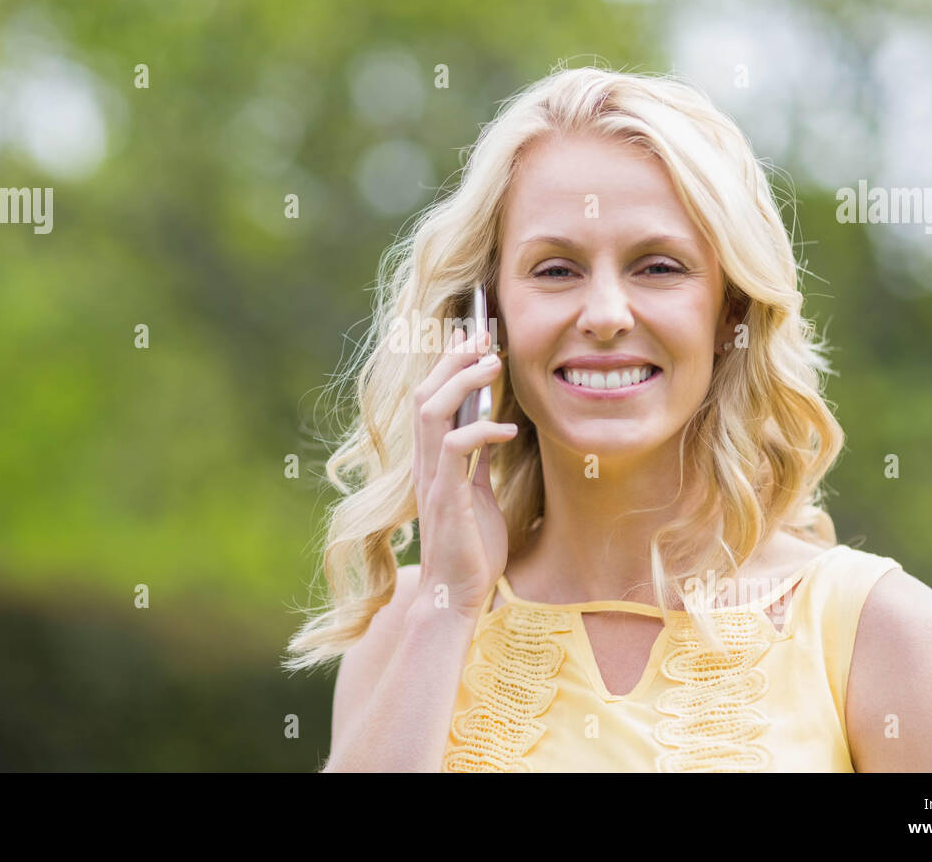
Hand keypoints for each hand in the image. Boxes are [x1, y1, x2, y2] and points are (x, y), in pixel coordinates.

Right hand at [410, 325, 517, 617]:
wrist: (457, 596)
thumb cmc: (471, 549)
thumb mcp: (477, 494)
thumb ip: (476, 463)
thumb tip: (488, 431)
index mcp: (432, 462)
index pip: (431, 400)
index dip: (448, 366)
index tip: (474, 338)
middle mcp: (425, 464)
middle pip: (425, 394)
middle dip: (452, 360)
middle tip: (482, 335)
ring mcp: (432, 480)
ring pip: (432, 412)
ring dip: (462, 383)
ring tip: (493, 365)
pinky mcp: (446, 498)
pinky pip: (454, 451)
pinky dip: (480, 432)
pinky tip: (507, 429)